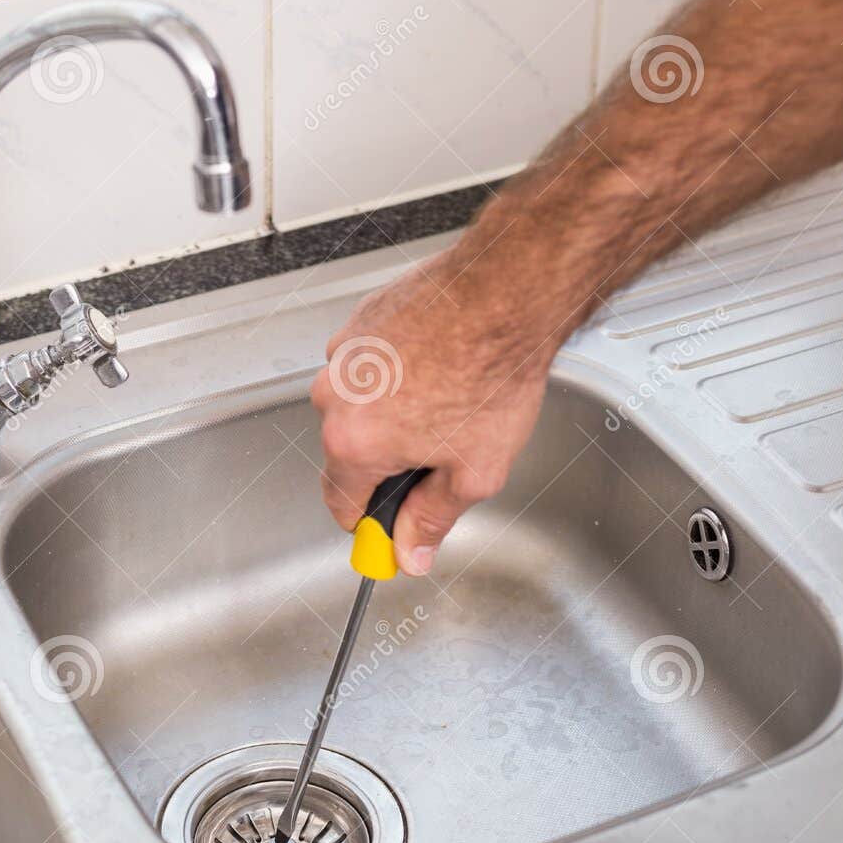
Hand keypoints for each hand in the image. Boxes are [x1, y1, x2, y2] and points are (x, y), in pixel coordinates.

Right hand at [311, 242, 554, 576]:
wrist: (507, 294)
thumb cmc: (492, 372)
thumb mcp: (473, 471)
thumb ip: (433, 518)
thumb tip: (411, 549)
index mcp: (351, 443)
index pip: (341, 505)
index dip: (372, 523)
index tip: (393, 526)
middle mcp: (334, 396)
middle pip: (350, 453)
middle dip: (390, 461)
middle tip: (441, 451)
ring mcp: (344, 353)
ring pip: (359, 405)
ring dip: (393, 412)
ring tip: (447, 397)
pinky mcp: (361, 320)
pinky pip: (370, 364)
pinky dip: (396, 371)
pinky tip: (439, 365)